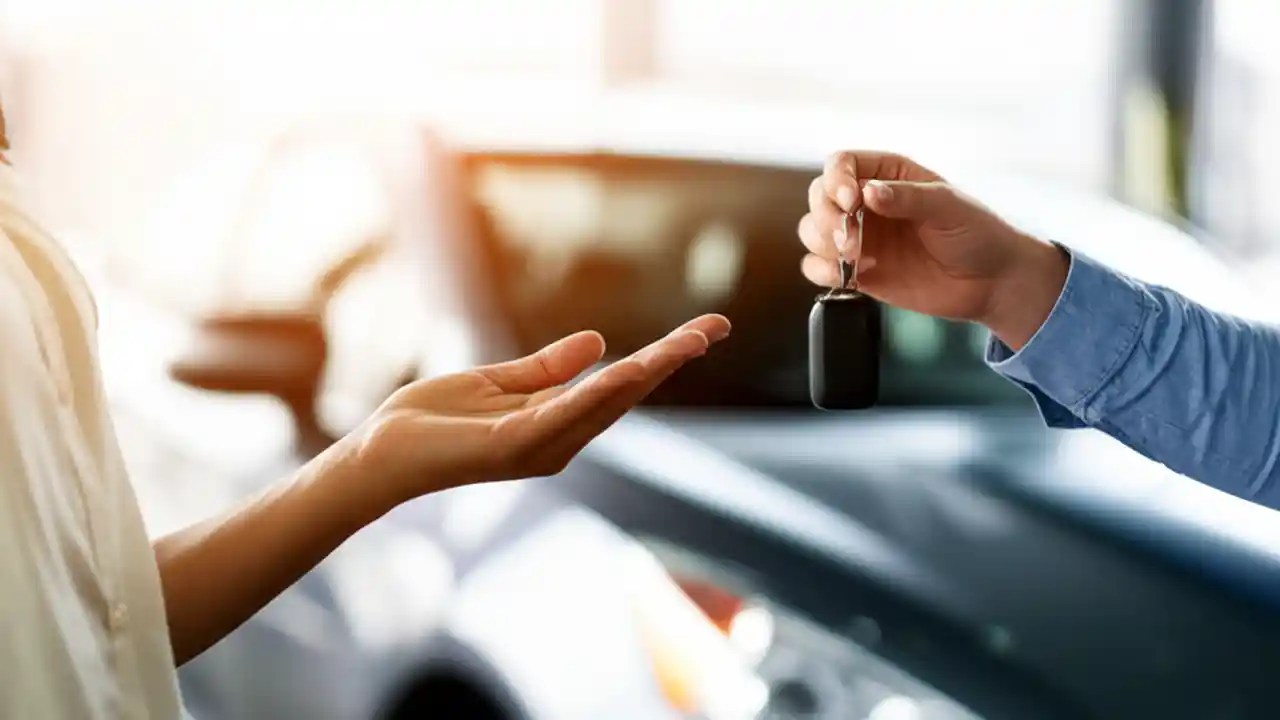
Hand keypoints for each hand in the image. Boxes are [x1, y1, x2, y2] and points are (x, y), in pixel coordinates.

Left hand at [339, 315, 730, 503]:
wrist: (379, 453)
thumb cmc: (431, 422)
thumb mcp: (497, 382)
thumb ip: (546, 368)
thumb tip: (599, 342)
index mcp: (557, 423)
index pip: (620, 385)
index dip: (662, 358)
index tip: (702, 331)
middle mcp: (559, 440)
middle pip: (626, 393)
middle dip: (671, 360)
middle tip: (715, 328)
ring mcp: (538, 446)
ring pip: (605, 403)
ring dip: (649, 372)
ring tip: (687, 343)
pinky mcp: (511, 446)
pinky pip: (562, 414)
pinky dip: (597, 392)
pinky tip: (626, 369)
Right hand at [797, 151, 1067, 347]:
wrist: (990, 281)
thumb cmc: (976, 233)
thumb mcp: (948, 206)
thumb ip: (908, 197)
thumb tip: (867, 192)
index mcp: (888, 174)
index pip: (841, 164)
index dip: (836, 180)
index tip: (851, 200)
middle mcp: (866, 203)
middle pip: (818, 196)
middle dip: (827, 217)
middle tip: (851, 240)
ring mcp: (860, 237)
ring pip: (812, 230)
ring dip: (822, 243)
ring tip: (855, 258)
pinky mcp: (858, 271)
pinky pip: (817, 267)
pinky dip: (821, 271)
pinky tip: (848, 275)